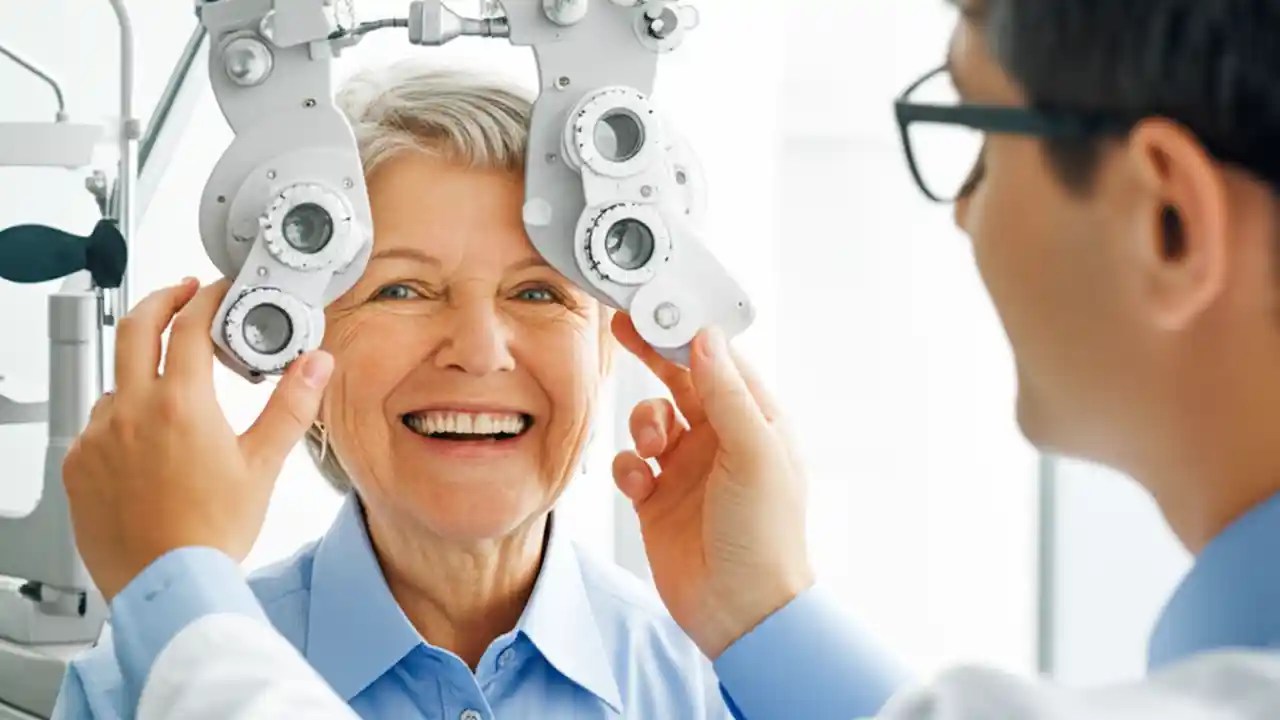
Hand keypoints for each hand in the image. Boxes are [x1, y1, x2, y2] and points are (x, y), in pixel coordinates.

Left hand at [62, 278, 333, 600]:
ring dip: (143, 372)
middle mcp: (131, 411)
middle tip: (181, 296)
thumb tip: (316, 363)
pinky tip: (147, 444)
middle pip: (135, 327)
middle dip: (160, 302)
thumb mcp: (263, 464)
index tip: (216, 292)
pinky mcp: (78, 465)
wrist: (167, 584)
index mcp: (181, 404)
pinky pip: (98, 425)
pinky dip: (122, 419)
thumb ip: (291, 405)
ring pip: (117, 381)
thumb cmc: (213, 532)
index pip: (189, 326)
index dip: (206, 299)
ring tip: (173, 391)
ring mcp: (98, 437)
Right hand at [610, 315, 813, 658]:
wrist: (740, 612)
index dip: (688, 331)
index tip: (658, 305)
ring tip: (652, 448)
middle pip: (680, 379)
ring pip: (651, 419)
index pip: (719, 360)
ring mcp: (688, 468)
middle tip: (624, 327)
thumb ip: (728, 396)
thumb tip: (705, 340)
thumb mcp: (754, 455)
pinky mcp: (658, 499)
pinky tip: (640, 484)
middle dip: (653, 354)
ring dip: (644, 424)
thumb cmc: (764, 536)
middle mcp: (721, 438)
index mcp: (755, 421)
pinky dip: (629, 466)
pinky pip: (632, 463)